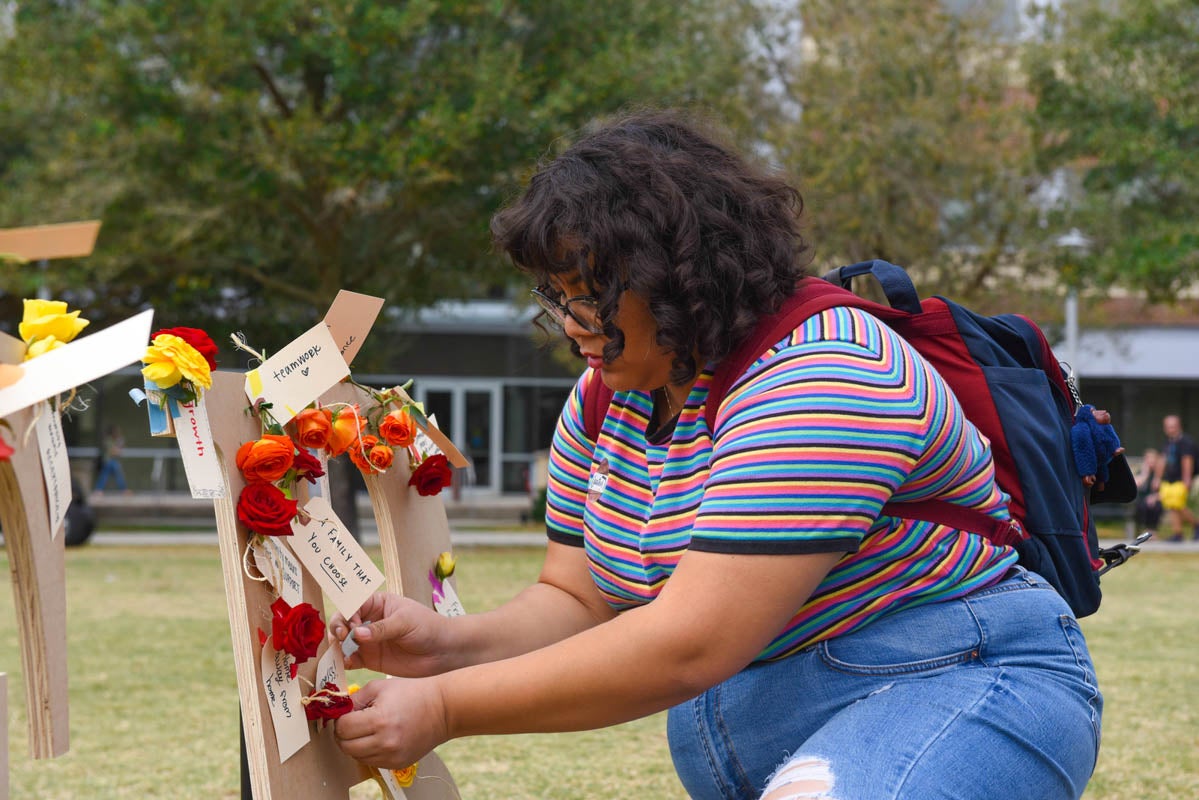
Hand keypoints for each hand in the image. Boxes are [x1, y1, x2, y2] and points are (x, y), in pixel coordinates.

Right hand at [327, 593, 452, 675]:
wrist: (443, 652)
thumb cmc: (428, 627)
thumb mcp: (405, 622)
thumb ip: (381, 629)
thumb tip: (356, 634)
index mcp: (377, 603)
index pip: (354, 604)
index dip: (347, 612)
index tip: (353, 624)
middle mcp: (369, 621)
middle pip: (343, 621)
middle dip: (338, 627)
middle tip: (344, 637)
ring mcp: (368, 641)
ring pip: (343, 642)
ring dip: (337, 646)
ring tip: (341, 652)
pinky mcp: (370, 659)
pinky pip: (351, 660)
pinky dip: (344, 662)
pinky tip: (346, 664)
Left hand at [335, 677, 448, 768]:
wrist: (442, 708)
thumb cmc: (412, 692)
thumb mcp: (380, 687)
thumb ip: (354, 699)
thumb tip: (336, 711)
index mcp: (379, 720)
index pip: (342, 728)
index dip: (341, 719)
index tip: (348, 713)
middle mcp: (385, 742)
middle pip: (345, 746)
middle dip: (344, 733)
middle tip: (353, 722)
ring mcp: (392, 756)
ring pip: (356, 756)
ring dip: (356, 743)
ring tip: (368, 729)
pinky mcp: (398, 764)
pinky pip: (371, 762)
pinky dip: (369, 751)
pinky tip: (380, 737)